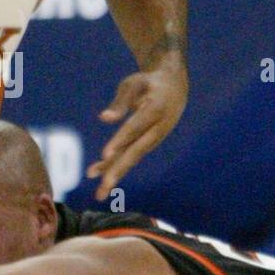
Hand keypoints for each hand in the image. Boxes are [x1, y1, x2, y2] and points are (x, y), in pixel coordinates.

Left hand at [88, 65, 187, 199]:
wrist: (174, 86)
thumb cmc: (149, 83)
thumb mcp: (134, 84)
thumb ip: (120, 102)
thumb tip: (104, 118)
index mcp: (155, 109)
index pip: (135, 127)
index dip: (120, 141)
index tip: (105, 155)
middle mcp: (158, 128)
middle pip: (136, 150)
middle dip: (120, 168)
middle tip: (104, 185)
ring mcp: (155, 137)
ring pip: (133, 157)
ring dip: (116, 173)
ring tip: (99, 192)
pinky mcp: (149, 142)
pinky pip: (132, 155)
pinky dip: (117, 165)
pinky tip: (99, 175)